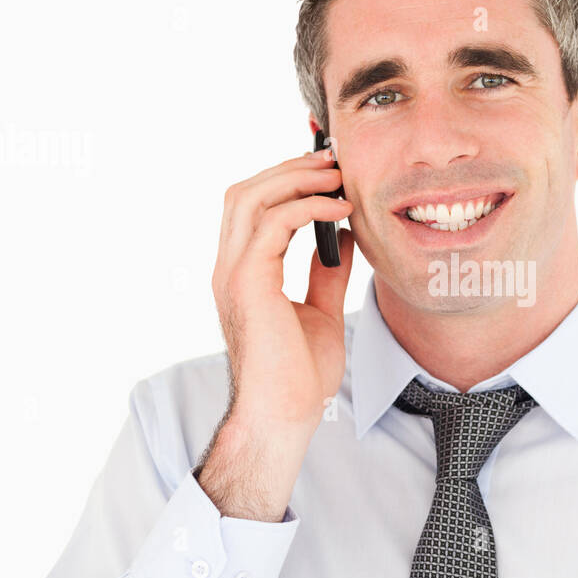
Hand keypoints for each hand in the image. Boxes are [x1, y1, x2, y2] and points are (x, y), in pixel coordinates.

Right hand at [197, 148, 355, 520]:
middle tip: (333, 161)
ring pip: (252, 197)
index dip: (284, 180)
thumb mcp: (322, 310)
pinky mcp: (248, 282)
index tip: (327, 171)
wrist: (286, 415)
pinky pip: (273, 223)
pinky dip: (308, 208)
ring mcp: (233, 273)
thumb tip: (347, 236)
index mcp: (242, 273)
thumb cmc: (300, 375)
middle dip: (288, 168)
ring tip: (336, 176)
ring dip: (296, 178)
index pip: (250, 207)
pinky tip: (340, 211)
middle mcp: (229, 267)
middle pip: (244, 191)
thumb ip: (327, 272)